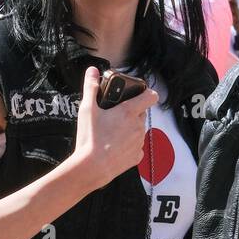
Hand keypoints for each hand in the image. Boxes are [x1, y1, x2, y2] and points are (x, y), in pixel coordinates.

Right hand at [71, 67, 157, 191]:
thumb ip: (91, 88)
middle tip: (115, 115)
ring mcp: (139, 142)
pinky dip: (129, 145)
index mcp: (129, 112)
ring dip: (130, 129)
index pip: (151, 96)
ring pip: (139, 130)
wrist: (92, 167)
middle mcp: (139, 126)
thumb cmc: (90, 138)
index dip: (147, 92)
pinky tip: (115, 147)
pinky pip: (136, 147)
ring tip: (112, 133)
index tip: (139, 93)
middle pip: (141, 113)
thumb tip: (92, 70)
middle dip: (131, 112)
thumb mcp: (87, 109)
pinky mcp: (137, 156)